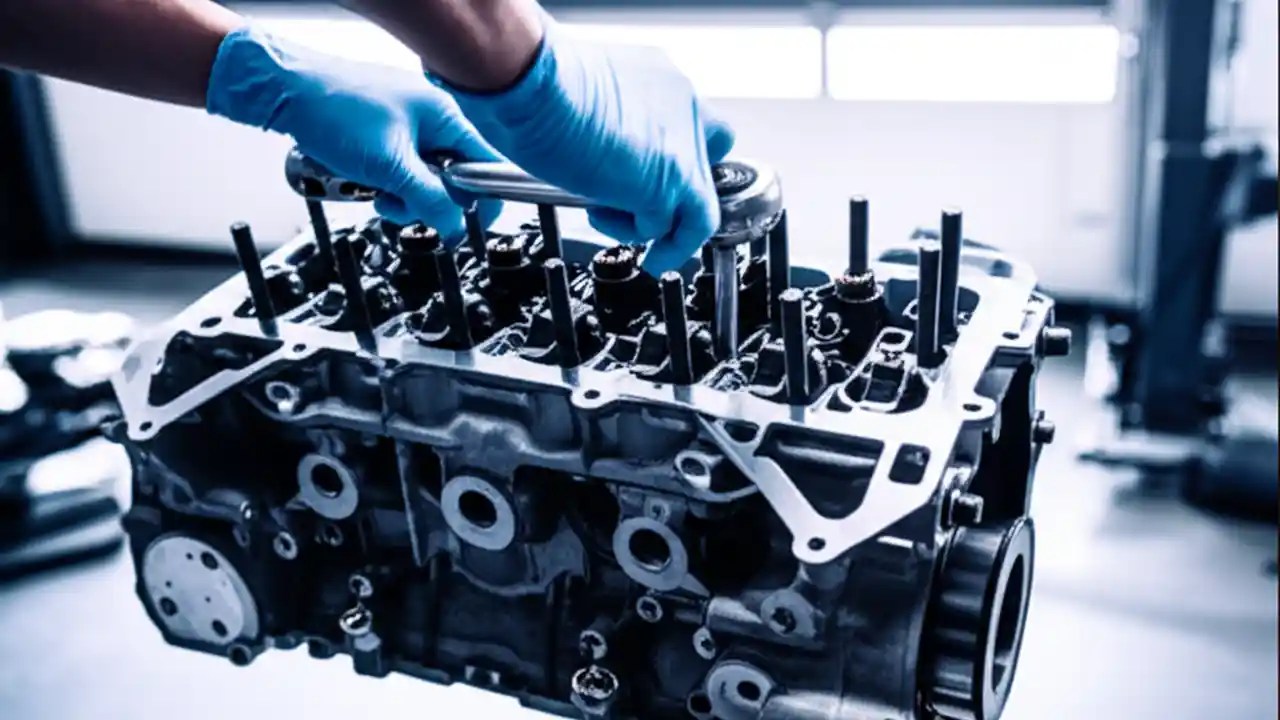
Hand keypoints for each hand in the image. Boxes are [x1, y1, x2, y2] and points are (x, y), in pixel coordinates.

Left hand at [205, 25, 500, 240]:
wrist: (284, 91)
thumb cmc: (335, 112)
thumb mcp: (389, 167)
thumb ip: (428, 199)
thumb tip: (455, 227)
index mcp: (445, 118)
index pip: (486, 165)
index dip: (483, 199)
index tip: (471, 226)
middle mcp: (431, 120)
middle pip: (453, 178)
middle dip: (428, 200)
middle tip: (403, 205)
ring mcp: (407, 126)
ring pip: (424, 179)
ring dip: (403, 196)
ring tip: (377, 193)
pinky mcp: (384, 134)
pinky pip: (401, 169)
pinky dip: (387, 184)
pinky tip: (366, 183)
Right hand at [441, 17, 734, 274]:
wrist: (530, 78)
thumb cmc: (534, 76)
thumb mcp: (582, 89)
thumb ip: (602, 116)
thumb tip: (590, 143)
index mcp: (660, 79)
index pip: (690, 122)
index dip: (675, 152)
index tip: (649, 172)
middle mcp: (682, 107)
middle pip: (708, 163)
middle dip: (674, 194)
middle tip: (644, 211)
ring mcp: (680, 147)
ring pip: (698, 205)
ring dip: (662, 226)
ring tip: (619, 224)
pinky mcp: (667, 183)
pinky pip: (673, 230)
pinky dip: (649, 241)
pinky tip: (615, 230)